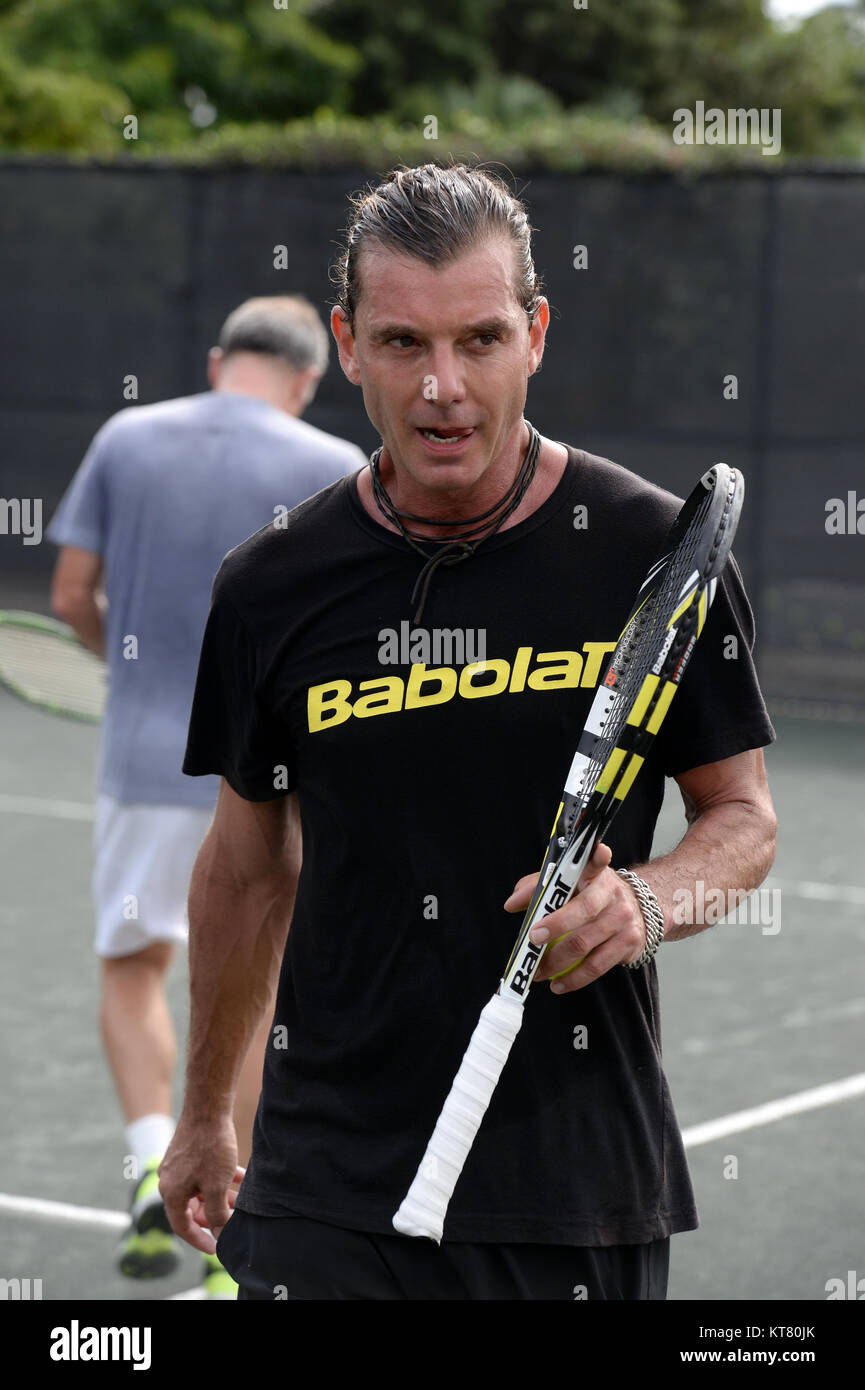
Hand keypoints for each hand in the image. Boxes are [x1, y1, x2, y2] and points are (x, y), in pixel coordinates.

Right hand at [158, 1114, 243, 1253]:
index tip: (216, 1248)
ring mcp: (178, 1165)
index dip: (200, 1240)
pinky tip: (240, 1177)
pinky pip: (203, 1173)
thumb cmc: (210, 1147)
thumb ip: (216, 1213)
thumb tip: (218, 1232)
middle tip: (231, 1219)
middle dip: (213, 1215)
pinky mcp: (187, 1152)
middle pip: (191, 1208)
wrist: (207, 1107)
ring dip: (219, 1196)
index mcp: (171, 1193)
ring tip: (241, 1199)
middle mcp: (169, 1180)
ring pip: (200, 1189)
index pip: (182, 1226)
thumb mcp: (216, 1186)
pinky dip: (219, 1178)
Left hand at [503, 841, 645, 992]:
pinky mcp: (628, 944)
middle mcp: (613, 894)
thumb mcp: (570, 883)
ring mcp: (623, 920)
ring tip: (538, 972)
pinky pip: (596, 966)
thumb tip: (511, 904)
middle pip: (583, 909)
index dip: (597, 856)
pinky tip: (558, 984)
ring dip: (556, 962)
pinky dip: (574, 978)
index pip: (596, 862)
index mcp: (596, 874)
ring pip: (585, 944)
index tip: (598, 849)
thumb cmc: (593, 894)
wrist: (639, 908)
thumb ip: (539, 887)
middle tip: (532, 939)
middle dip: (555, 926)